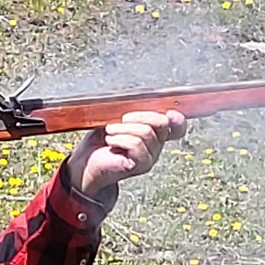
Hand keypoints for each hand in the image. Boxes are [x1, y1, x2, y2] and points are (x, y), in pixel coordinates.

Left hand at [65, 109, 186, 201]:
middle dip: (141, 116)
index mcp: (154, 132)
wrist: (86, 162)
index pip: (178, 126)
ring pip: (147, 133)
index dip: (177, 118)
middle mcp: (156, 145)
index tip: (167, 112)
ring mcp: (150, 157)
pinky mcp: (140, 166)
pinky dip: (120, 139)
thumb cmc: (101, 139)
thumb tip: (141, 99)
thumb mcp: (118, 118)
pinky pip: (136, 145)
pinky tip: (111, 141)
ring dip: (124, 128)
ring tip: (110, 132)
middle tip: (123, 119)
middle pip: (163, 123)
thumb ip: (133, 110)